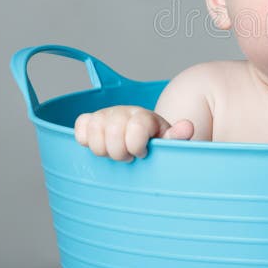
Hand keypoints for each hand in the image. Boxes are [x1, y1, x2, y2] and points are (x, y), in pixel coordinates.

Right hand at [74, 106, 193, 161]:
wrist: (141, 140)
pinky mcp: (90, 119)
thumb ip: (176, 137)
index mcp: (145, 117)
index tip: (142, 153)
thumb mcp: (169, 144)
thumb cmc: (154, 145)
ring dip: (103, 149)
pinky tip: (101, 145)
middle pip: (113, 132)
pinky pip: (80, 126)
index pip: (136, 127)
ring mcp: (106, 114)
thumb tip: (187, 127)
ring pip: (94, 130)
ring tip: (115, 152)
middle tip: (128, 156)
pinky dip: (86, 140)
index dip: (136, 146)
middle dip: (119, 152)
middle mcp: (124, 111)